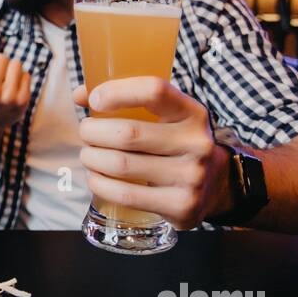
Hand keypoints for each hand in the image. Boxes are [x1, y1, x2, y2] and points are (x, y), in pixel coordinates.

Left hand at [73, 77, 232, 228]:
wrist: (217, 184)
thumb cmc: (176, 142)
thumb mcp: (166, 116)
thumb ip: (128, 100)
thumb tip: (80, 94)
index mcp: (192, 113)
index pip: (154, 91)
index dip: (117, 92)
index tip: (95, 99)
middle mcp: (196, 143)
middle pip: (128, 133)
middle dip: (93, 132)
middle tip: (85, 133)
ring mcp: (191, 177)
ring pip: (121, 165)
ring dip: (92, 158)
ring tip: (88, 155)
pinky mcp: (181, 205)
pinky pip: (126, 195)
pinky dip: (100, 185)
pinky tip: (95, 178)